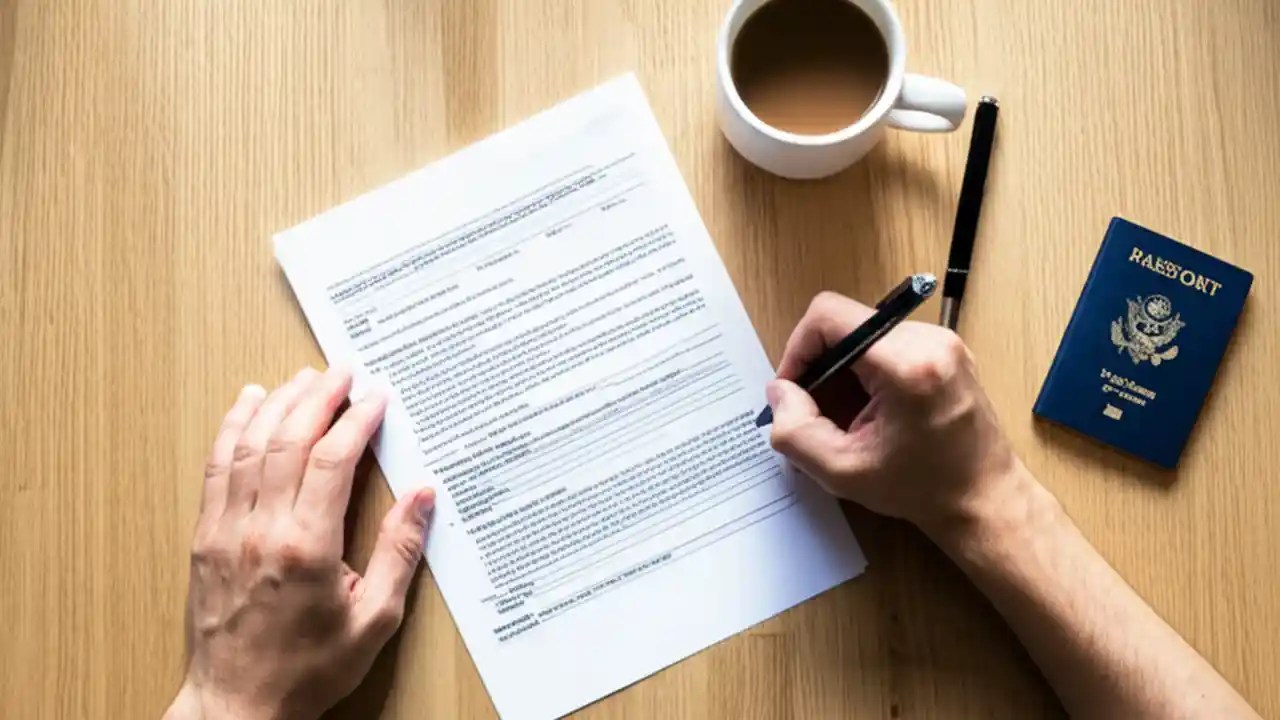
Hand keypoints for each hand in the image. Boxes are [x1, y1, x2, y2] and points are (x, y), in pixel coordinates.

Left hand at [165, 366, 435, 719]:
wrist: (238, 707)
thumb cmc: (308, 670)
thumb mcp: (375, 620)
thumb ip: (399, 552)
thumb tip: (425, 497)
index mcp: (307, 547)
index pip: (333, 460)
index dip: (357, 420)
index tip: (377, 397)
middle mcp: (261, 530)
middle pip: (289, 440)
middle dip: (319, 396)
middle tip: (343, 370)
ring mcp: (227, 531)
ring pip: (249, 445)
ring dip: (277, 403)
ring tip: (302, 377)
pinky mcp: (206, 538)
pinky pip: (217, 468)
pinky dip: (231, 429)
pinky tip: (246, 405)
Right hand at [766, 292, 1023, 535]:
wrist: (984, 499)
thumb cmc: (922, 489)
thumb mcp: (842, 471)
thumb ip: (794, 431)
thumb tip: (779, 393)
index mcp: (906, 364)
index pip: (829, 316)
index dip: (797, 348)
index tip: (793, 388)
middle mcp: (929, 340)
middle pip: (846, 322)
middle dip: (819, 362)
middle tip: (815, 408)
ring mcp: (943, 341)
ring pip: (865, 331)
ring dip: (843, 367)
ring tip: (846, 413)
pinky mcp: (947, 349)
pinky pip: (888, 341)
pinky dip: (867, 369)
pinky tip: (871, 409)